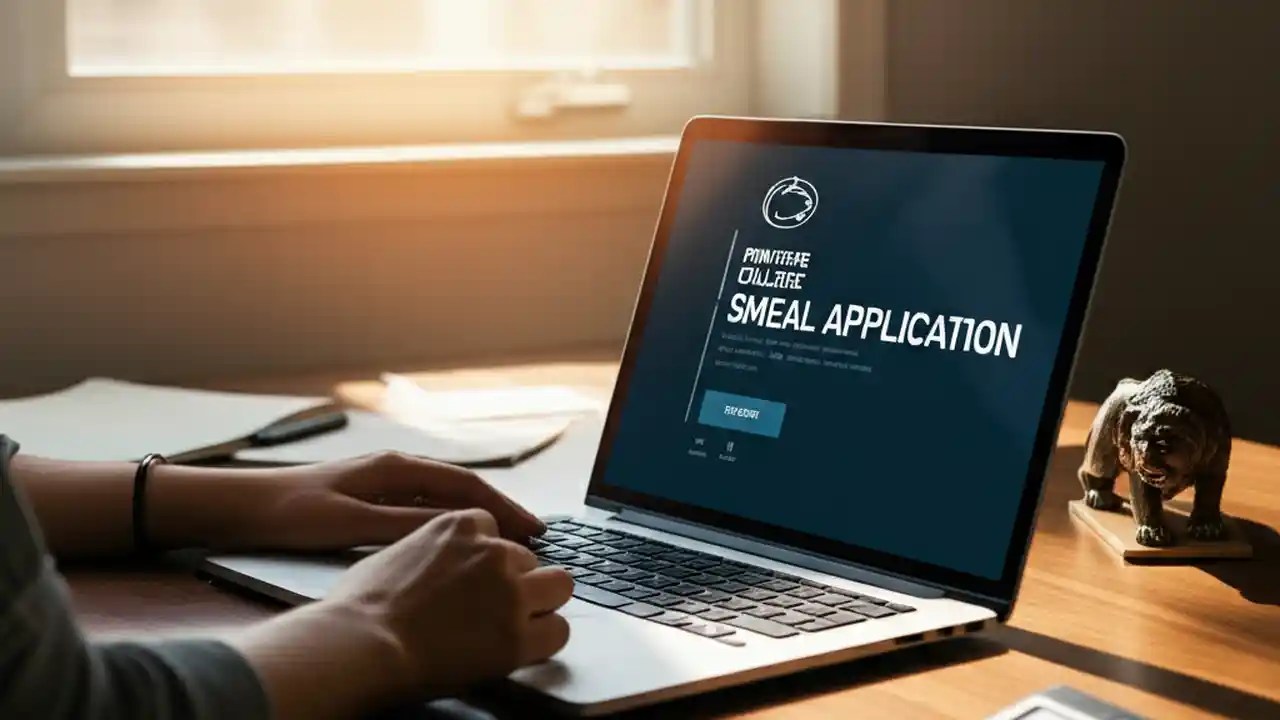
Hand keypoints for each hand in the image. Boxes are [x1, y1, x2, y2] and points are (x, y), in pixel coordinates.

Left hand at [164, 452, 544, 551]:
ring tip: (508, 538)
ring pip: (447, 497)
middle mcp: (396, 468)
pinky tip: (461, 539)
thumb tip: (452, 530)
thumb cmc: (292, 512)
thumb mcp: (351, 523)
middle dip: (501, 510)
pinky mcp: (373, 495)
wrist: (246, 504)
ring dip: (480, 516)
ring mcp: (385, 480)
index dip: (504, 507)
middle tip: (534, 534)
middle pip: (463, 489)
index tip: (531, 527)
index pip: (466, 486)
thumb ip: (401, 525)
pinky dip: (453, 520)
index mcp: (396, 468)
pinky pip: (427, 505)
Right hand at [230, 509, 573, 718]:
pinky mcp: (518, 635)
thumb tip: (432, 561)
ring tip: (517, 625)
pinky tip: (523, 649)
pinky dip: (545, 641)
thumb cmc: (361, 605)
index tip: (481, 579)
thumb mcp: (396, 551)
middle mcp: (494, 552)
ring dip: (541, 604)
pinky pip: (559, 631)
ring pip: (559, 586)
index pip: (500, 533)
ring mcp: (510, 592)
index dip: (491, 560)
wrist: (361, 644)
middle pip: (531, 560)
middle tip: (495, 608)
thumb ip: (429, 548)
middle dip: (518, 581)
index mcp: (462, 524)